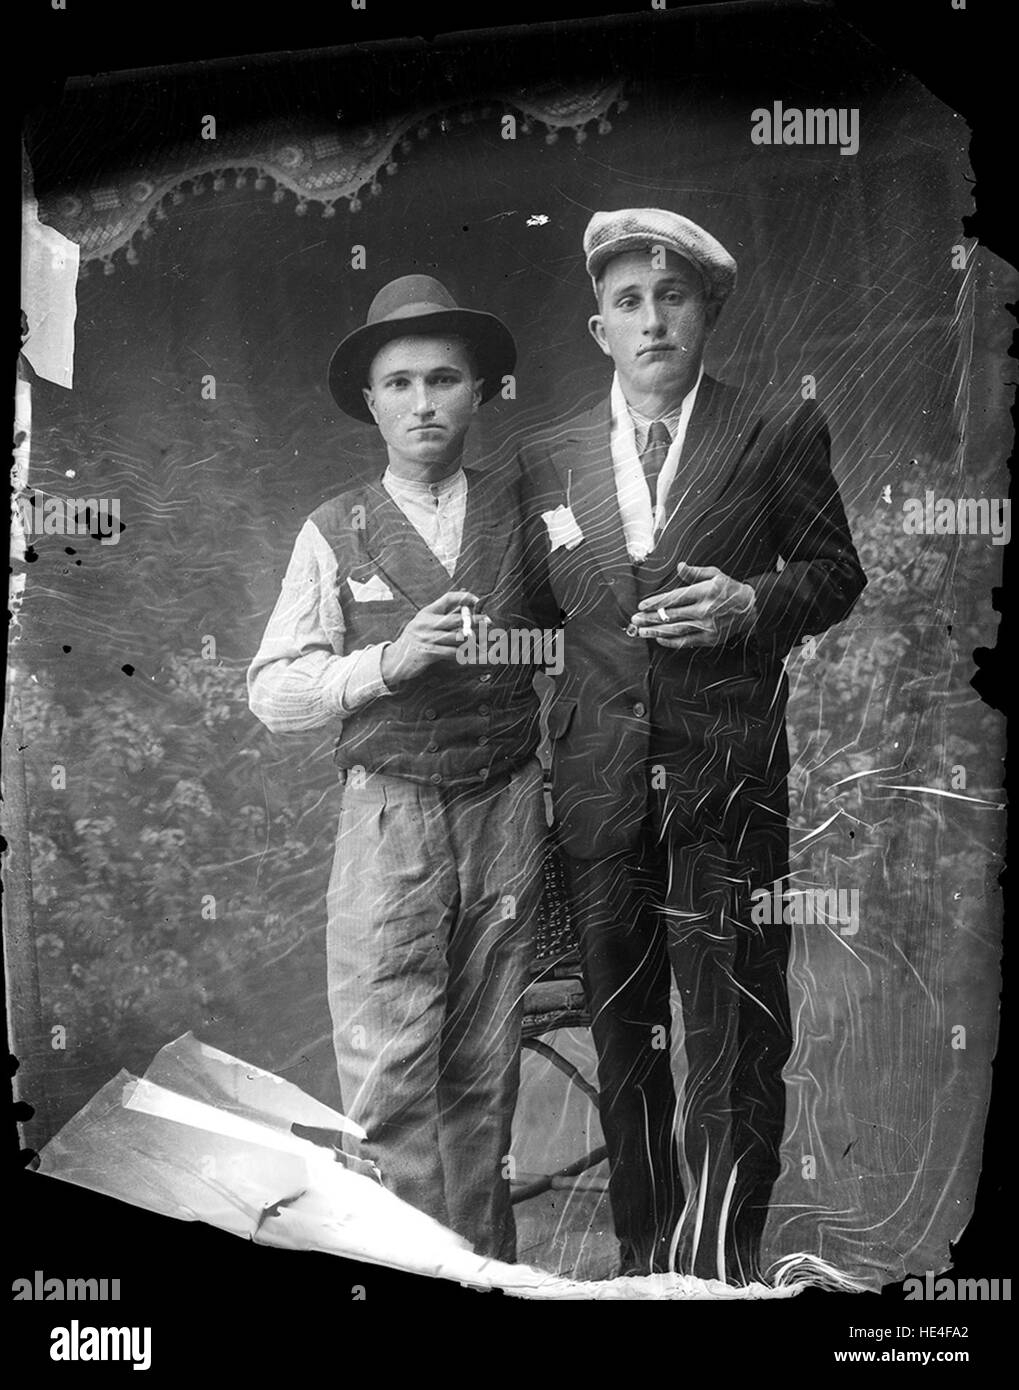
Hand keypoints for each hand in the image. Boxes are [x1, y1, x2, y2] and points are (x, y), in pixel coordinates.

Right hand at [381, 591, 479, 686]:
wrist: (395, 660)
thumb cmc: (414, 640)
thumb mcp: (425, 623)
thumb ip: (443, 615)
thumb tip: (464, 604)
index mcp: (427, 612)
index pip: (447, 598)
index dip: (463, 597)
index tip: (477, 600)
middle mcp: (426, 623)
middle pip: (456, 618)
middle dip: (474, 620)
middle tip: (488, 621)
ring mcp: (427, 638)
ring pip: (456, 637)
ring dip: (474, 639)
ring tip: (486, 639)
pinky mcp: (428, 652)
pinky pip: (451, 653)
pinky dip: (464, 655)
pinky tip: (474, 655)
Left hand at [629, 562, 756, 649]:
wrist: (752, 608)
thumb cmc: (731, 589)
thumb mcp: (715, 574)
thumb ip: (695, 572)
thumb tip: (679, 567)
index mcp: (704, 592)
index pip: (674, 598)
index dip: (656, 602)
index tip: (641, 606)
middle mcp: (704, 610)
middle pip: (671, 615)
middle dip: (650, 618)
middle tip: (634, 620)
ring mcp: (706, 626)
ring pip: (676, 630)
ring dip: (656, 631)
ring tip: (641, 632)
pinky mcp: (710, 638)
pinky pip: (686, 641)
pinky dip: (671, 641)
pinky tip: (659, 639)